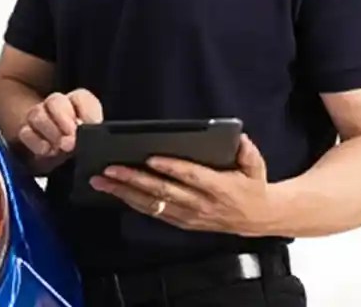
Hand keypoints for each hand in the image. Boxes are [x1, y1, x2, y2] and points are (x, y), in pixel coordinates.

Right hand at [17, 89, 102, 171]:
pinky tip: (47, 151)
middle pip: (55, 101)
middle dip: (63, 119)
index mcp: (78, 105)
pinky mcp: (27, 134)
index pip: (81, 98)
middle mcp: (57, 108)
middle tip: (72, 139)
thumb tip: (96, 131)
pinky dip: (36, 142)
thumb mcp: (94, 141)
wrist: (62, 163)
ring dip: (50, 130)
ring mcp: (39, 119)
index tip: (93, 126)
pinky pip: (25, 132)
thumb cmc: (82, 149)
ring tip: (61, 147)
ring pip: (37, 113)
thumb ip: (95, 133)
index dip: (87, 111)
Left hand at [90, 134, 275, 236]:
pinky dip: (133, 203)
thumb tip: (238, 137)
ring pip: (153, 204)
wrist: (259, 218)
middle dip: (134, 179)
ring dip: (125, 193)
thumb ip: (247, 152)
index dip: (171, 167)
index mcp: (220, 188)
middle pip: (164, 191)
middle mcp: (202, 205)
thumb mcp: (257, 166)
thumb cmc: (253, 185)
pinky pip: (154, 213)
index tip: (150, 157)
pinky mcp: (183, 222)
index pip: (192, 176)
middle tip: (109, 168)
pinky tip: (114, 193)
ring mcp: (190, 216)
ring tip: (101, 181)